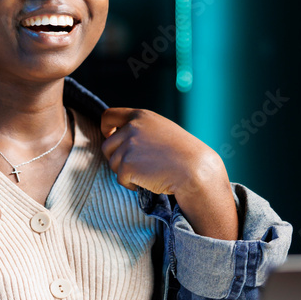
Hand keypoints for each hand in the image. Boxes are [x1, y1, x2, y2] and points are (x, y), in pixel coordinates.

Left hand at [100, 107, 224, 196]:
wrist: (194, 170)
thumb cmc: (183, 153)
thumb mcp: (162, 130)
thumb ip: (141, 129)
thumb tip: (120, 138)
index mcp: (140, 116)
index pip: (109, 116)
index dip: (106, 128)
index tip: (110, 135)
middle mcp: (131, 128)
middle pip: (107, 146)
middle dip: (117, 158)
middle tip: (136, 166)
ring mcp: (128, 147)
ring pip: (113, 163)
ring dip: (125, 171)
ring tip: (147, 173)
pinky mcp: (127, 166)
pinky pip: (120, 178)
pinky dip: (131, 184)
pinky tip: (148, 181)